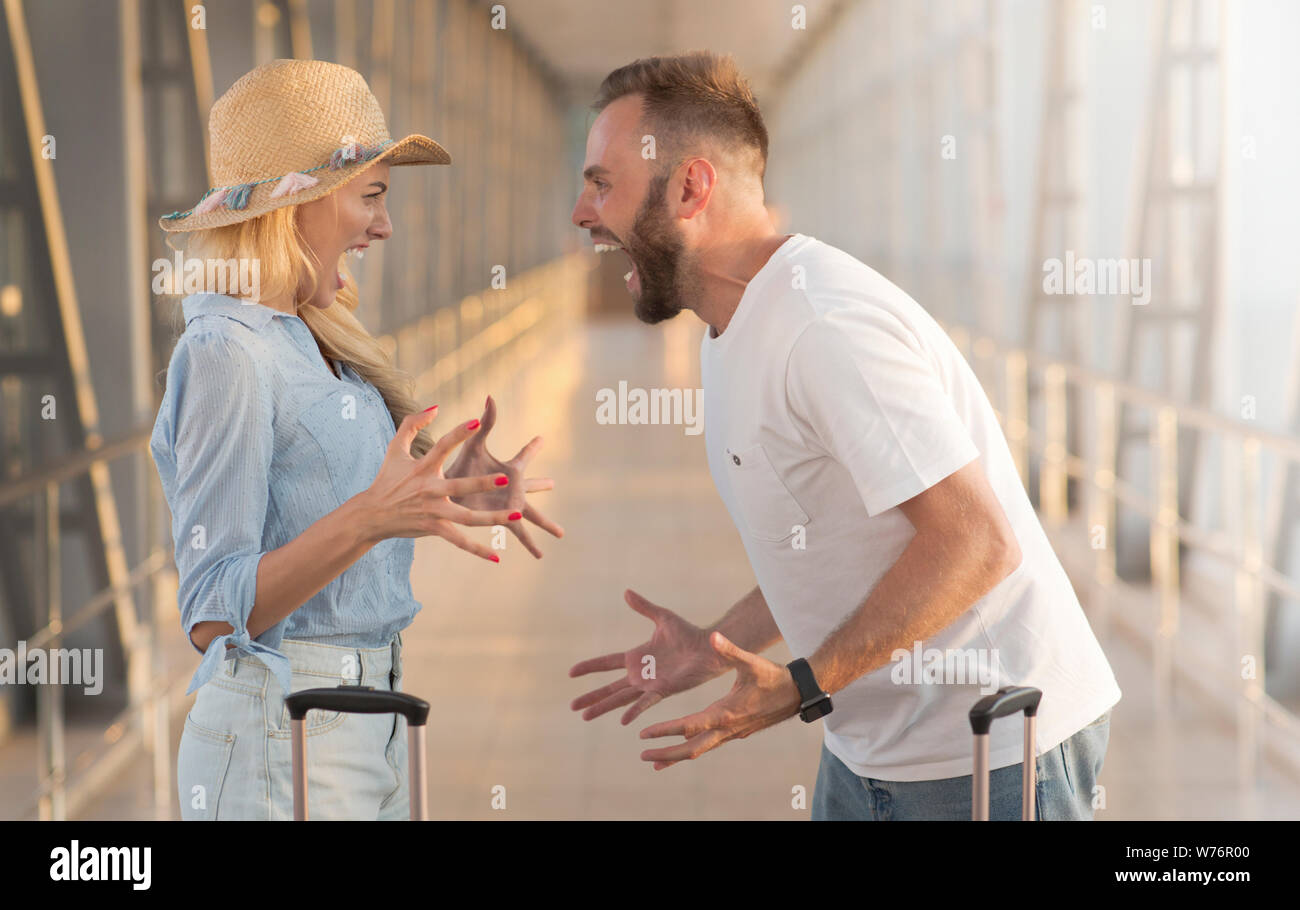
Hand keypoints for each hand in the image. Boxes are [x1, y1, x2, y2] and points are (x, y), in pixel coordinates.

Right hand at [361, 405, 523, 562]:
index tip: (477, 421)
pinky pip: (459, 541)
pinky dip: (477, 550)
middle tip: (505, 478)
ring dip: (492, 518)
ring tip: (517, 515)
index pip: (442, 446)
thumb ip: (411, 424)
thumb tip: (435, 407)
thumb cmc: (388, 478)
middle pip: (459, 487)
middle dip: (481, 483)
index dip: (458, 433)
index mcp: (423, 467)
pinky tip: (497, 557)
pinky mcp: (434, 528)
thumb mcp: (395, 448)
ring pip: (467, 518)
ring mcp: (433, 511)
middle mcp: (430, 490)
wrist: (372, 514)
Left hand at [444, 395, 563, 557]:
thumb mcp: (476, 444)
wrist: (444, 491)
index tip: (542, 438)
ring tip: (561, 534)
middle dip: (542, 485)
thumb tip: (491, 396)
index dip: (534, 447)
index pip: (525, 455)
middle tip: (553, 484)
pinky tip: (538, 555)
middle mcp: (512, 487)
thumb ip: (486, 421)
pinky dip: (529, 543)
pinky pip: (519, 532)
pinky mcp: (504, 518)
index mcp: (509, 469)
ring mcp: (510, 504)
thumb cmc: (459, 467)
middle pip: (533, 486)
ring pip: (533, 515)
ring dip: (546, 524)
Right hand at [569, 590, 730, 724]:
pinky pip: (646, 702)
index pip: (607, 663)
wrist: (709, 647)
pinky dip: (634, 710)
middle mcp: (640, 673)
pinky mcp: (663, 690)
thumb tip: (626, 592)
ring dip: (603, 707)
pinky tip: (623, 720)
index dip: (590, 667)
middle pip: (610, 687)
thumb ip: (644, 607)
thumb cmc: (689, 633)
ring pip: (621, 698)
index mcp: (636, 656)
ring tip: (585, 716)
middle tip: (572, 706)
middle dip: (591, 696)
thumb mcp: (662, 617)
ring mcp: (650, 684)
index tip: (571, 673)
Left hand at [637, 632, 801, 769]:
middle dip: (666, 754)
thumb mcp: (752, 661)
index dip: (666, 730)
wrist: (799, 694)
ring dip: (676, 756)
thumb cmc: (775, 677)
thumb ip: (730, 650)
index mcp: (726, 713)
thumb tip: (713, 637)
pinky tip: (681, 750)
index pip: (689, 726)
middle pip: (691, 749)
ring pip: (700, 751)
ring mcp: (732, 734)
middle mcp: (727, 729)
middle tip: (643, 755)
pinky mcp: (736, 733)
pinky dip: (692, 749)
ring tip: (654, 761)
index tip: (644, 734)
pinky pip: (709, 746)